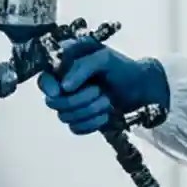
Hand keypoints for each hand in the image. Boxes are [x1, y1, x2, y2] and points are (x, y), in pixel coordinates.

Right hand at [38, 37, 169, 134]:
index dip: (49, 86)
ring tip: (107, 101)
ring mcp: (70, 103)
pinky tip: (105, 114)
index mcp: (66, 64)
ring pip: (65, 117)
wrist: (142, 89)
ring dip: (89, 111)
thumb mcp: (105, 58)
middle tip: (98, 91)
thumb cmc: (123, 69)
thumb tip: (64, 86)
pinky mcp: (79, 119)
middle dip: (78, 100)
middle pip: (53, 102)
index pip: (44, 77)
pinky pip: (75, 128)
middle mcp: (63, 84)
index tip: (60, 90)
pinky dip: (92, 123)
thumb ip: (83, 67)